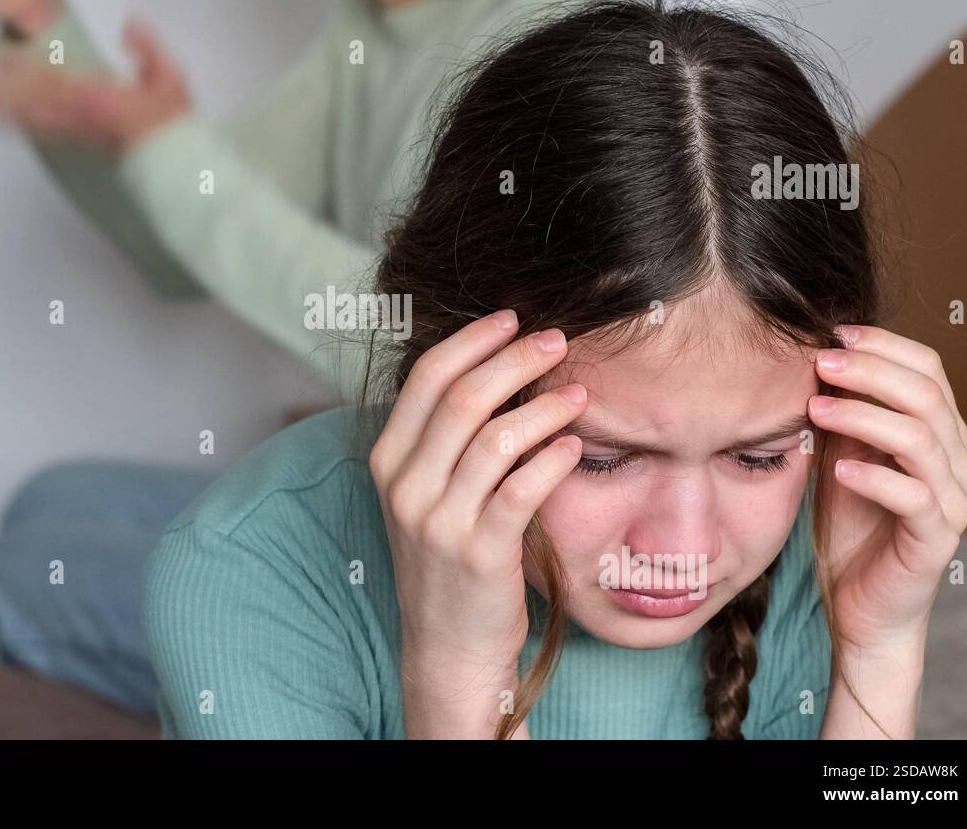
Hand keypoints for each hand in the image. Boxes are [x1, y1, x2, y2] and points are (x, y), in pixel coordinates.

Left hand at [0, 19, 191, 154]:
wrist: (171, 165)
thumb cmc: (169, 125)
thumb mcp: (170, 77)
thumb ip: (148, 47)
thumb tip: (128, 24)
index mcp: (100, 99)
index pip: (58, 82)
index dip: (28, 71)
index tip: (4, 56)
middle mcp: (81, 118)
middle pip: (31, 103)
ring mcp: (72, 133)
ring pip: (26, 120)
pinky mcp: (69, 143)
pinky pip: (31, 132)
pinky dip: (6, 124)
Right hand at [367, 310, 587, 737]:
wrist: (447, 647)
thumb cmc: (447, 561)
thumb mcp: (426, 496)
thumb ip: (445, 440)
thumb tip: (497, 370)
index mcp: (387, 462)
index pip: (426, 378)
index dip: (472, 340)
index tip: (510, 319)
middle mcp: (406, 487)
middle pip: (463, 397)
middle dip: (515, 359)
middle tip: (556, 341)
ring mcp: (439, 521)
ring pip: (496, 438)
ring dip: (544, 407)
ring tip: (578, 395)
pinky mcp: (479, 552)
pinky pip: (523, 488)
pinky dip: (553, 458)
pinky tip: (573, 446)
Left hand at [809, 325, 966, 651]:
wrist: (860, 602)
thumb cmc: (850, 524)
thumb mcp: (840, 455)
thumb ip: (841, 413)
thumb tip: (815, 356)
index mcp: (939, 433)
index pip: (929, 369)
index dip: (884, 345)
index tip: (833, 333)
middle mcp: (955, 462)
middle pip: (928, 396)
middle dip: (871, 372)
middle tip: (820, 363)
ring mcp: (950, 502)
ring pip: (922, 440)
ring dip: (865, 417)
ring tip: (817, 408)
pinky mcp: (934, 540)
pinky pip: (913, 498)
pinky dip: (874, 477)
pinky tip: (838, 469)